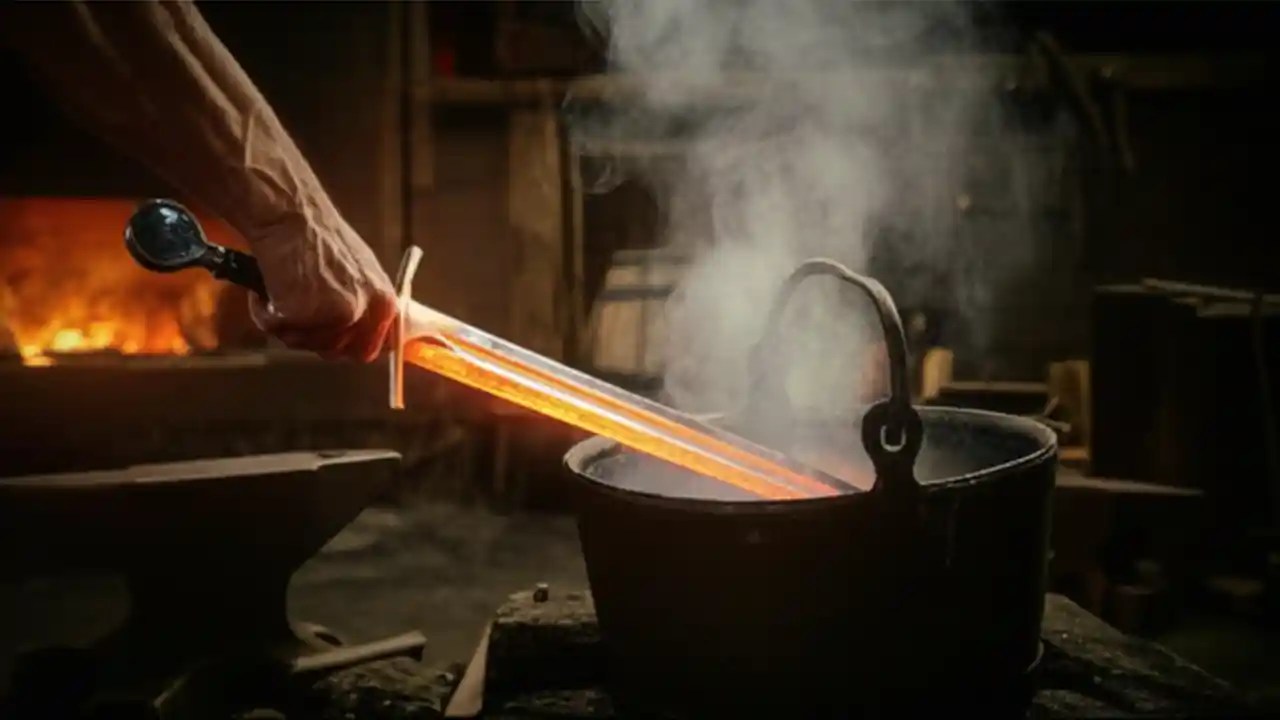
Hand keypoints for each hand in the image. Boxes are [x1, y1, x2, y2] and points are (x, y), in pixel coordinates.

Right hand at [247, 211, 397, 361]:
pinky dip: (264, 313)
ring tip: (283, 289)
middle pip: (334, 352)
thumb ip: (367, 304)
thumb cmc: (320, 238)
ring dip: (286, 323)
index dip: (348, 348)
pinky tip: (268, 288)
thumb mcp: (361, 272)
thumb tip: (365, 330)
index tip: (333, 342)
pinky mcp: (300, 315)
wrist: (292, 215)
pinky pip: (275, 329)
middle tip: (298, 314)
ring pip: (301, 343)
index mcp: (384, 303)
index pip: (373, 348)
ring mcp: (331, 317)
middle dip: (312, 338)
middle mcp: (362, 314)